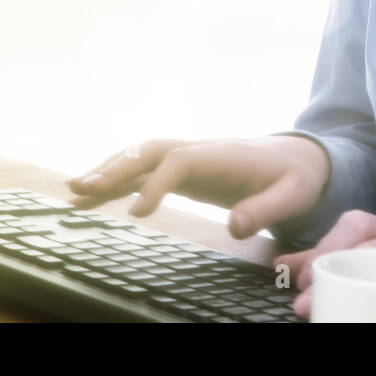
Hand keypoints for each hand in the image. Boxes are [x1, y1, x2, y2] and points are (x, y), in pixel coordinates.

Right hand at [64, 135, 329, 239]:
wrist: (302, 158)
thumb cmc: (297, 177)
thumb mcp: (294, 195)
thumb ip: (266, 209)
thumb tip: (235, 226)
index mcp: (224, 155)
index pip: (180, 161)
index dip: (156, 183)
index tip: (139, 212)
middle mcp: (201, 150)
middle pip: (150, 151)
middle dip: (115, 167)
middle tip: (82, 189)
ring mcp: (191, 157)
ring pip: (141, 157)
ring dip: (108, 170)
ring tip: (73, 192)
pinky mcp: (185, 170)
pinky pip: (145, 171)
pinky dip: (117, 180)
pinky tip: (92, 195)